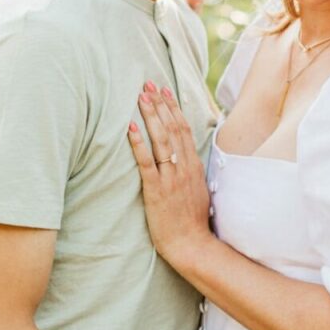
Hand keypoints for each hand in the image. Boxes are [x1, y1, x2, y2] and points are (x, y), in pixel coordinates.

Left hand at [128, 83, 210, 269]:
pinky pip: (148, 163)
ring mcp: (171, 178)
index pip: (184, 130)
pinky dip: (139, 144)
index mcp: (193, 166)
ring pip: (162, 140)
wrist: (192, 245)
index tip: (164, 91)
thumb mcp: (197, 192)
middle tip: (148, 85)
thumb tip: (184, 159)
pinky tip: (131, 128)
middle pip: (173, 128)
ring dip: (151, 116)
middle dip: (160, 105)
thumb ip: (190, 173)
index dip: (173, 109)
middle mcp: (184, 168)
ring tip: (140, 97)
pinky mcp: (157, 191)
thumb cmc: (192, 222)